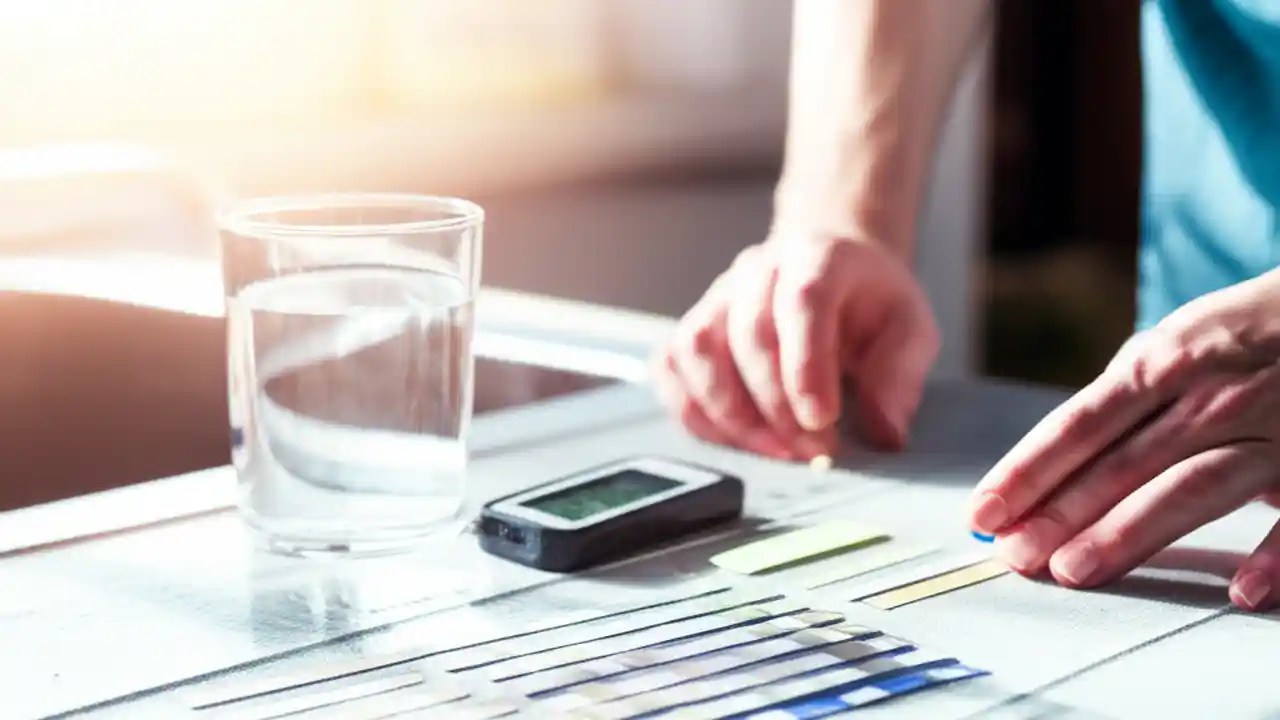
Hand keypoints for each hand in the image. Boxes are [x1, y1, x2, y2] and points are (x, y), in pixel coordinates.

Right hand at [653, 234, 938, 460]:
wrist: (826, 271)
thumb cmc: (867, 305)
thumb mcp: (909, 329)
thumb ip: (900, 377)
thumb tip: (885, 433)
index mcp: (818, 257)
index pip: (803, 300)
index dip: (807, 366)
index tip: (824, 421)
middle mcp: (758, 269)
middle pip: (749, 332)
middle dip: (777, 406)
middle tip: (811, 450)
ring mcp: (717, 296)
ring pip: (697, 348)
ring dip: (730, 411)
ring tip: (773, 449)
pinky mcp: (691, 327)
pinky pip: (670, 367)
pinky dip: (693, 411)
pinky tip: (733, 438)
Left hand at [969, 268, 1279, 610]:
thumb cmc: (1240, 334)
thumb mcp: (1175, 341)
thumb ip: (1122, 394)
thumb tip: (1051, 456)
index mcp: (1163, 362)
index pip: (1079, 423)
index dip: (1027, 470)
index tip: (983, 513)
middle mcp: (1210, 395)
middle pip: (1122, 463)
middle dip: (1061, 512)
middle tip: (1014, 557)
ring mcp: (1270, 429)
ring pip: (1190, 487)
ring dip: (1129, 531)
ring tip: (1072, 571)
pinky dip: (1275, 555)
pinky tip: (1238, 591)